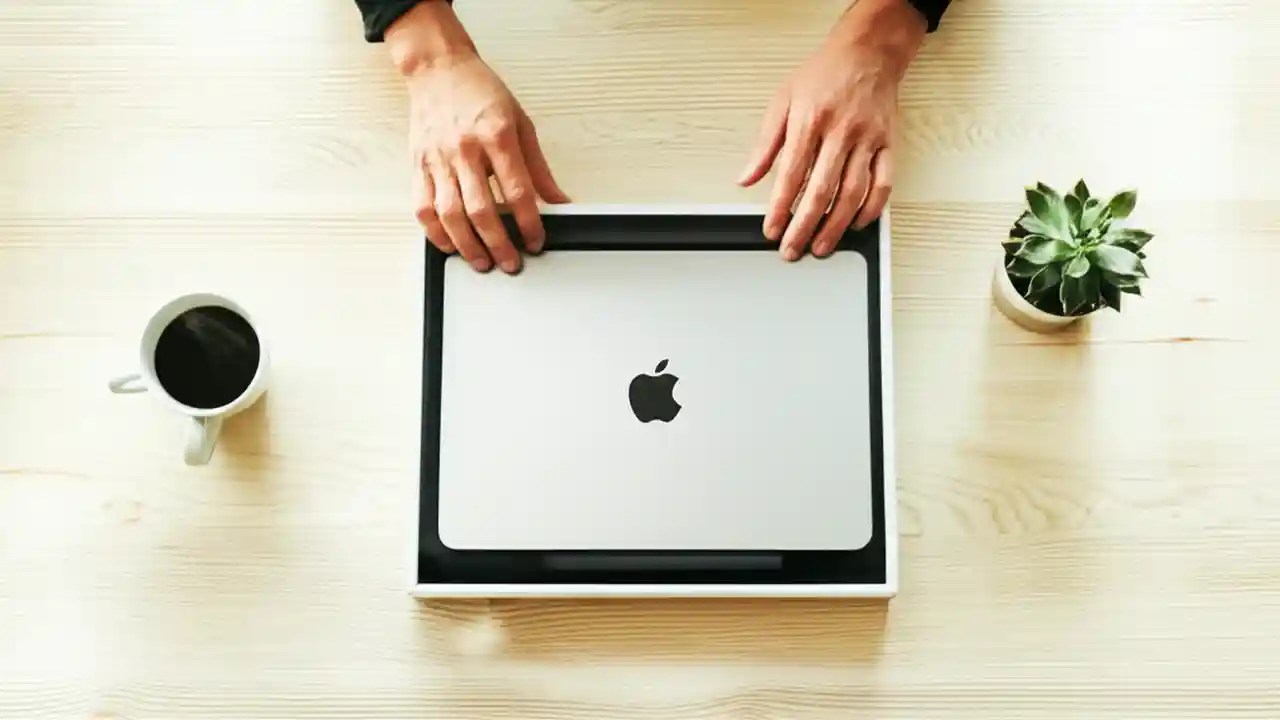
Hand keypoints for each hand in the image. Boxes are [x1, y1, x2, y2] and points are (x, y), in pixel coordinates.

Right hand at [387, 1, 568, 273]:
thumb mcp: (521, 123)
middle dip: (499, 244)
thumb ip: (538, 167)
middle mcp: (466, 149)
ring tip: (483, 262)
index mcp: (497, 136)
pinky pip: (423, 207)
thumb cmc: (481, 93)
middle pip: (482, 210)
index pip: (517, 191)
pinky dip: (436, 232)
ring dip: (468, 245)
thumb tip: (559, 201)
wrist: (438, 69)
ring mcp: (438, 159)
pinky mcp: (418, 165)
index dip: (530, 223)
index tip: (537, 241)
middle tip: (511, 263)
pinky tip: (450, 245)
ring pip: (450, 214)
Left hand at [737, 0, 925, 259]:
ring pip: (853, 192)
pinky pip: (883, 183)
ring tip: (821, 246)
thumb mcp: (783, 100)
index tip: (772, 230)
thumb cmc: (823, 74)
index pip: (791, 175)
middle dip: (804, 225)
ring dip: (836, 225)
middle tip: (792, 250)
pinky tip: (857, 224)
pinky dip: (871, 209)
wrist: (868, 51)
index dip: (780, 208)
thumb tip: (747, 178)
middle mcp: (840, 132)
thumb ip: (765, 144)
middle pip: (821, 190)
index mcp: (809, 121)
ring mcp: (867, 139)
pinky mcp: (888, 144)